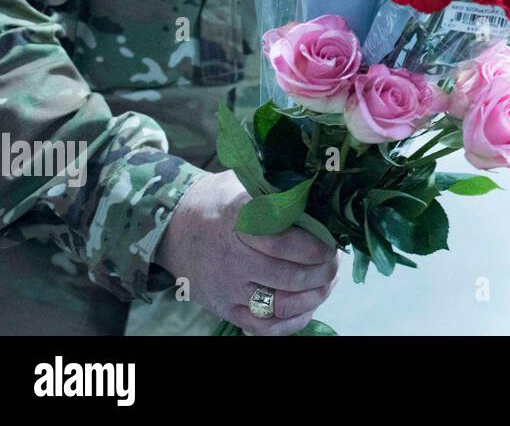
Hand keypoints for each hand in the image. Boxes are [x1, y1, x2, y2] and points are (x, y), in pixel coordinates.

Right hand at [156, 170, 340, 334]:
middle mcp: (232, 258)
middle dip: (323, 271)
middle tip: (334, 262)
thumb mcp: (244, 182)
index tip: (333, 242)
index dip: (316, 247)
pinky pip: (263, 328)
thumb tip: (323, 189)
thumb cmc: (220, 202)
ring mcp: (228, 287)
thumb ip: (278, 189)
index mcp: (239, 220)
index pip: (285, 242)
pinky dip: (292, 322)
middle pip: (290, 276)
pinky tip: (308, 305)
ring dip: (315, 295)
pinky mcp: (225, 308)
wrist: (174, 229)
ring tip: (328, 281)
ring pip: (282, 304)